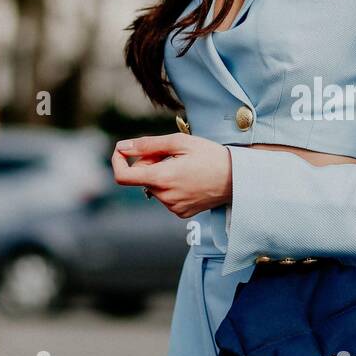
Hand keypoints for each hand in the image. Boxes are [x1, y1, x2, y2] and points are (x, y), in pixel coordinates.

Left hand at [111, 134, 231, 217]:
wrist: (237, 179)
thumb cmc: (210, 156)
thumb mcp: (180, 142)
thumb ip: (147, 145)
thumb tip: (121, 147)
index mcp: (161, 178)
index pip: (123, 176)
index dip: (117, 161)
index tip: (122, 151)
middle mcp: (164, 196)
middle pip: (141, 178)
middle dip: (148, 163)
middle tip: (171, 154)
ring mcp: (173, 207)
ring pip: (154, 187)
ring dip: (161, 175)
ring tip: (184, 167)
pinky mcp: (181, 213)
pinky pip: (166, 197)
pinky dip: (171, 186)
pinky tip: (190, 179)